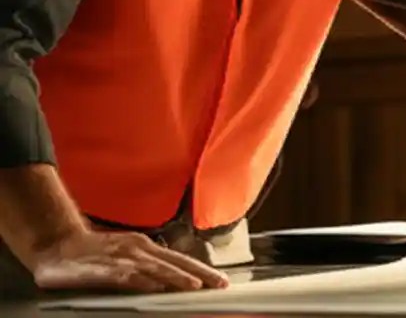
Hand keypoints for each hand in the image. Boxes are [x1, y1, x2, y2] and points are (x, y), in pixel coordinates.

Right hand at [28, 229, 228, 292]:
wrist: (56, 244)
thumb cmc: (92, 254)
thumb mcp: (125, 258)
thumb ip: (147, 268)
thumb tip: (171, 283)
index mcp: (146, 247)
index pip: (181, 260)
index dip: (202, 270)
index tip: (222, 281)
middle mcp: (138, 249)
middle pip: (176, 263)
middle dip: (201, 275)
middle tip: (221, 285)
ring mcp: (122, 258)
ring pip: (156, 269)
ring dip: (177, 277)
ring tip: (196, 286)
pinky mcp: (104, 269)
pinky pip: (127, 276)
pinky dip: (144, 281)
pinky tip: (157, 288)